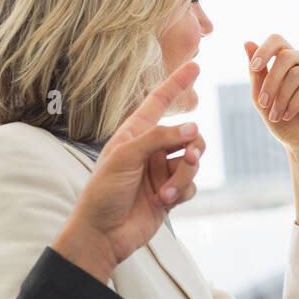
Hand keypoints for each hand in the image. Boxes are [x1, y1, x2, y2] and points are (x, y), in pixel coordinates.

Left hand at [52, 62, 203, 282]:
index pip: (159, 101)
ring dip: (185, 175)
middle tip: (189, 157)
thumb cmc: (103, 192)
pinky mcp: (170, 193)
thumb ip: (160, 138)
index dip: (176, 83)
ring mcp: (161, 172)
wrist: (103, 234)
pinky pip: (191, 184)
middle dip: (192, 145)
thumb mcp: (126, 156)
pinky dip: (182, 191)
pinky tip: (165, 201)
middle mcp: (151, 149)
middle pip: (188, 134)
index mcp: (135, 133)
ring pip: (193, 161)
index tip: (195, 64)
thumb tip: (193, 128)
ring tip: (168, 190)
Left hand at [245, 35, 298, 158]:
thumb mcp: (263, 98)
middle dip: (271, 83)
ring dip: (282, 98)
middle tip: (263, 103)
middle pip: (286, 56)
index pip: (278, 40)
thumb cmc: (285, 123)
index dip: (264, 50)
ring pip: (297, 73)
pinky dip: (297, 102)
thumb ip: (257, 73)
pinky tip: (291, 114)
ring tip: (277, 116)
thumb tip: (247, 42)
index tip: (255, 68)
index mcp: (293, 60)